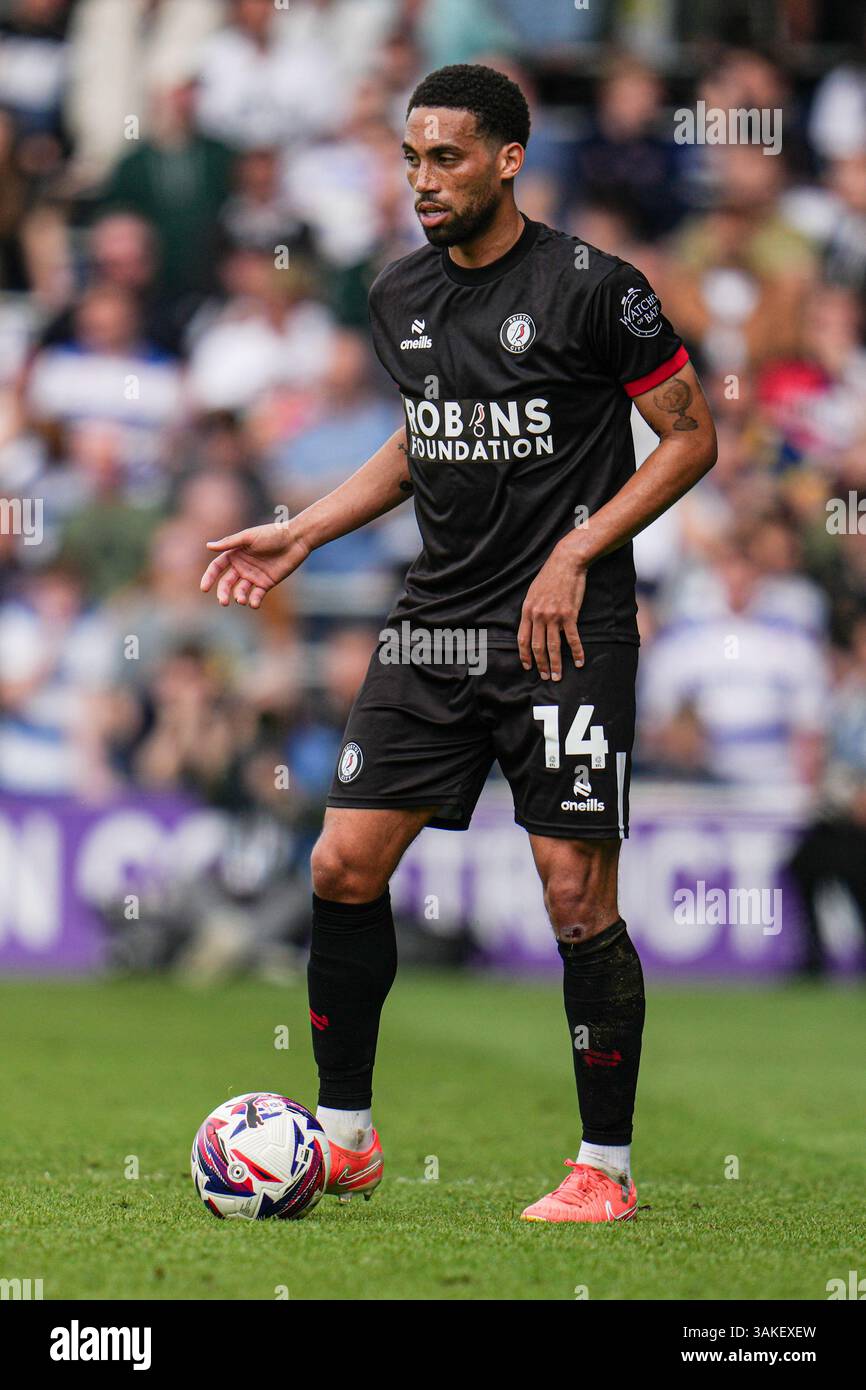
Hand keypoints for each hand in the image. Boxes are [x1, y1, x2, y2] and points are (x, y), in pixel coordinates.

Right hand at [200, 522, 309, 608]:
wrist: (296, 540)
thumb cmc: (272, 534)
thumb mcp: (249, 537)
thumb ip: (230, 542)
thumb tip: (208, 546)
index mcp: (235, 553)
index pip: (217, 567)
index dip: (209, 577)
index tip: (204, 588)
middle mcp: (242, 566)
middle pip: (226, 583)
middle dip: (223, 593)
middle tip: (224, 602)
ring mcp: (254, 576)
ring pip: (240, 591)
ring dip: (239, 597)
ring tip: (242, 599)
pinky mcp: (266, 583)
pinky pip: (257, 596)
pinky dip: (254, 601)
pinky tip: (253, 603)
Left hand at [517, 543, 586, 679]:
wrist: (566, 563)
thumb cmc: (550, 576)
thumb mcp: (533, 592)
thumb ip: (531, 610)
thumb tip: (530, 625)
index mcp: (527, 611)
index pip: (523, 639)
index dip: (524, 655)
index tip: (528, 667)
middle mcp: (539, 616)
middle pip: (538, 646)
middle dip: (541, 664)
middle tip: (546, 677)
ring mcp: (554, 616)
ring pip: (553, 646)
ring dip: (556, 664)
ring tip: (558, 676)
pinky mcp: (570, 615)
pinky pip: (572, 638)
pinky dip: (577, 652)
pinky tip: (580, 661)